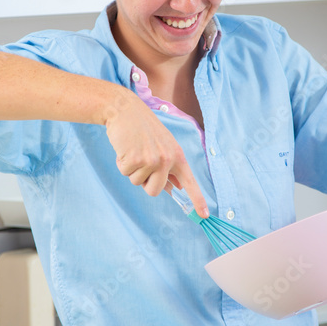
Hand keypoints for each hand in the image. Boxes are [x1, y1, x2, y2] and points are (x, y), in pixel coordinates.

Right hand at [104, 92, 208, 217]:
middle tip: (141, 162)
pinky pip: (125, 173)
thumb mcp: (163, 145)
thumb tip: (177, 188)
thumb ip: (170, 167)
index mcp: (177, 156)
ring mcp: (152, 159)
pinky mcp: (135, 159)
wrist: (125, 110)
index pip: (190, 182)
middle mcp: (167, 159)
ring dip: (132, 170)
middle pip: (155, 191)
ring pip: (138, 183)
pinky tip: (126, 148)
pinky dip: (122, 163)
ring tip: (134, 150)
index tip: (204, 216)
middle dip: (145, 183)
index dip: (197, 200)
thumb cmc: (144, 129)